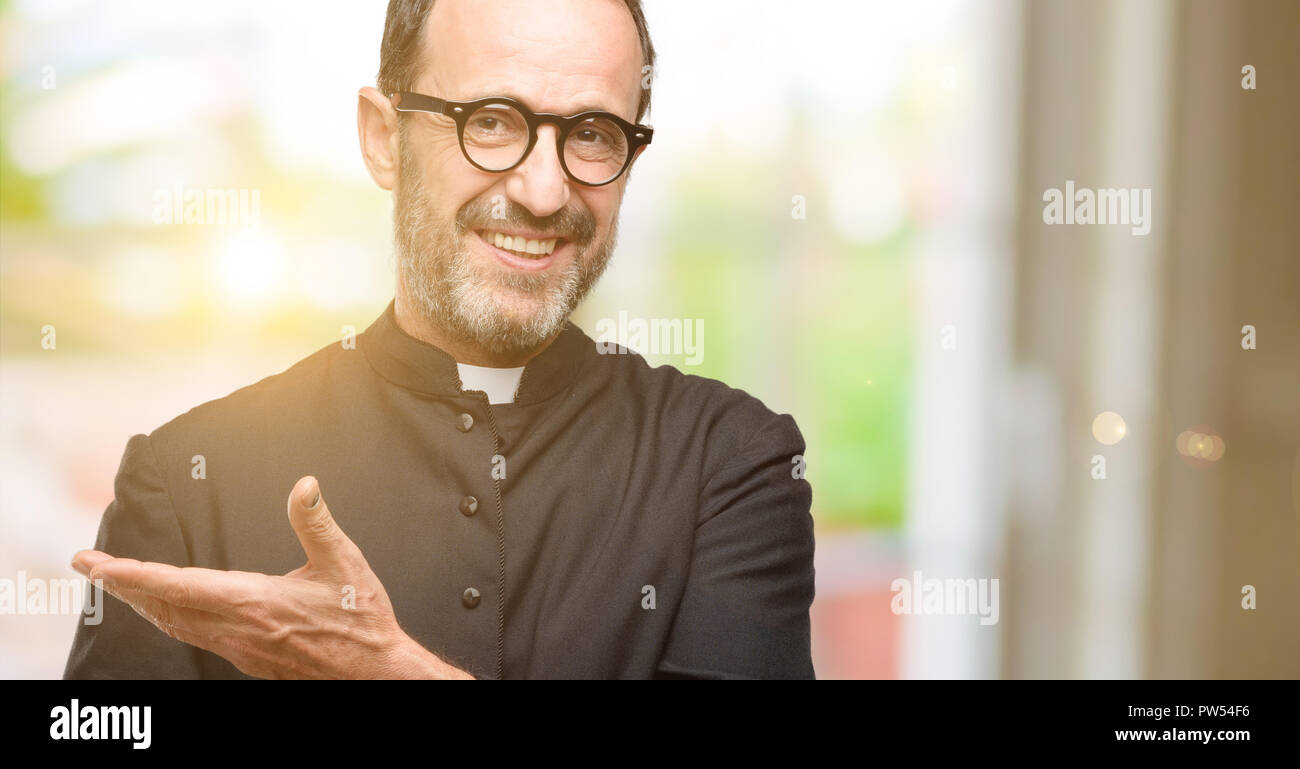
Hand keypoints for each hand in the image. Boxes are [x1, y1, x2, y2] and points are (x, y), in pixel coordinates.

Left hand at [72, 476, 473, 679]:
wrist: (373, 671)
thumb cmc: (360, 620)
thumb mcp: (343, 563)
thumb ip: (317, 522)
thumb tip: (304, 485)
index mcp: (254, 602)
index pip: (176, 586)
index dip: (132, 575)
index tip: (98, 564)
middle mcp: (237, 628)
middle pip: (162, 608)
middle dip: (121, 586)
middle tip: (89, 567)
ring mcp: (239, 647)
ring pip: (174, 625)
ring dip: (141, 603)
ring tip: (118, 585)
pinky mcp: (248, 657)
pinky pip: (193, 636)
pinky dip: (168, 619)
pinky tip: (168, 610)